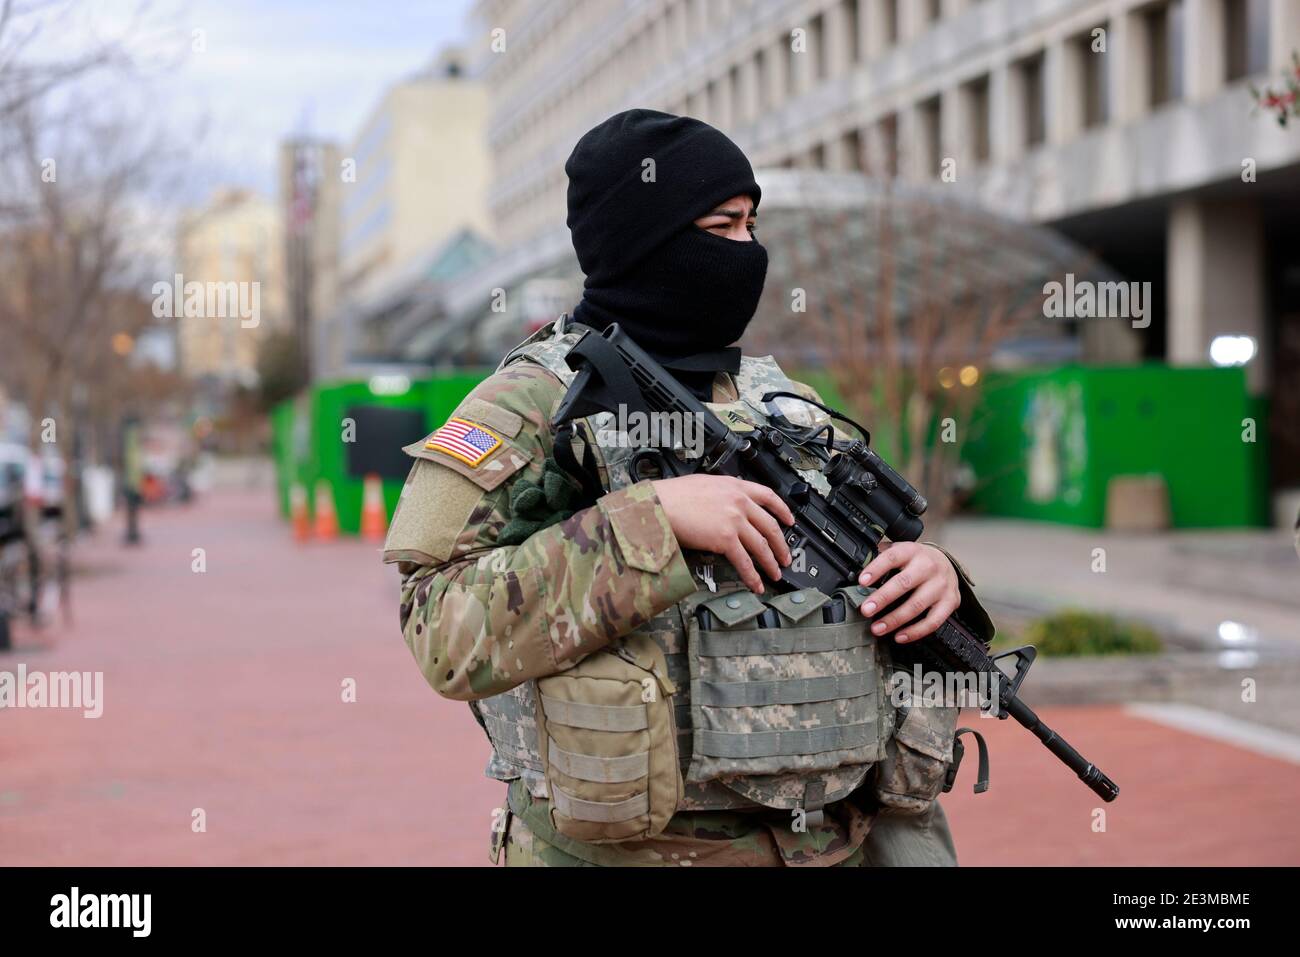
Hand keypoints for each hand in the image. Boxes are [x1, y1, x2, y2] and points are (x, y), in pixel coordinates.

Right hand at [651, 475, 793, 593]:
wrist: (659, 504)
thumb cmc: (673, 495)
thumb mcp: (705, 484)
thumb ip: (723, 493)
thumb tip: (728, 503)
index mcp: (735, 486)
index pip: (769, 497)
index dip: (783, 511)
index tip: (790, 521)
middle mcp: (739, 502)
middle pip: (770, 526)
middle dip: (781, 545)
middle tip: (785, 557)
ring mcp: (734, 521)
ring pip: (761, 545)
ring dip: (770, 563)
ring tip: (775, 574)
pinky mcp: (725, 539)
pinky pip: (744, 560)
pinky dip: (752, 575)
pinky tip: (755, 584)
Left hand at [857, 542, 959, 642]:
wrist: (947, 563)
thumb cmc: (916, 561)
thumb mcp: (900, 551)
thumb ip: (880, 557)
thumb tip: (854, 569)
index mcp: (912, 551)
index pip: (892, 557)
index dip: (876, 569)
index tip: (862, 581)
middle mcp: (928, 566)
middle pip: (904, 583)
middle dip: (882, 599)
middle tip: (866, 611)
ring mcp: (941, 585)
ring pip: (916, 605)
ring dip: (895, 619)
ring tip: (877, 628)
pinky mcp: (950, 602)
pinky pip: (933, 621)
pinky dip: (915, 632)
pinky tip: (899, 636)